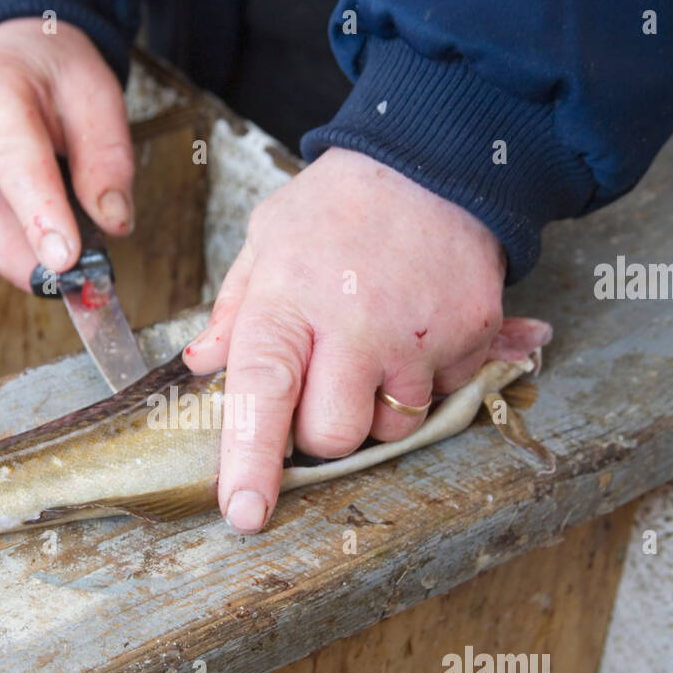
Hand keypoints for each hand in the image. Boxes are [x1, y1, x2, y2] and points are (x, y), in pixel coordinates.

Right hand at [0, 17, 133, 288]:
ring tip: (53, 233)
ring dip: (17, 252)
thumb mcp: (98, 97)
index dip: (39, 218)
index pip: (15, 164)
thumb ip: (108, 159)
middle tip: (74, 280)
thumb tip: (113, 221)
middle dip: (28, 261)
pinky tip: (17, 214)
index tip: (64, 260)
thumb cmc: (49, 75)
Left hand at [184, 147, 508, 532]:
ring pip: (390, 428)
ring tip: (375, 343)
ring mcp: (418, 335)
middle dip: (323, 431)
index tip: (245, 513)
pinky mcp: (470, 337)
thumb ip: (234, 307)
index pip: (262, 392)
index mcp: (289, 298)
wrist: (438, 159)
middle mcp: (354, 324)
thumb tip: (202, 365)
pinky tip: (415, 328)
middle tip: (325, 382)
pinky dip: (426, 378)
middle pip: (333, 435)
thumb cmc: (341, 205)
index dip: (250, 460)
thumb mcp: (268, 239)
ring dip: (377, 406)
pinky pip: (441, 397)